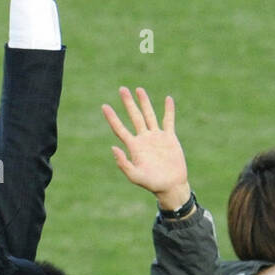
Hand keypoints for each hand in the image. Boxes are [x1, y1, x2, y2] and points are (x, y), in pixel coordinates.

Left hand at [101, 87, 189, 211]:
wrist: (170, 185)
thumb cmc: (152, 183)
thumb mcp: (135, 176)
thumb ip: (124, 163)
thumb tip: (113, 147)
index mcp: (134, 147)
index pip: (120, 129)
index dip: (112, 118)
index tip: (104, 106)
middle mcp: (143, 139)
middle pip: (134, 117)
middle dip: (128, 103)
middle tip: (122, 89)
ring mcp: (156, 137)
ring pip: (149, 115)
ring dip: (144, 102)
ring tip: (138, 89)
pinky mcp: (169, 138)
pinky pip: (168, 121)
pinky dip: (168, 110)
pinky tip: (168, 99)